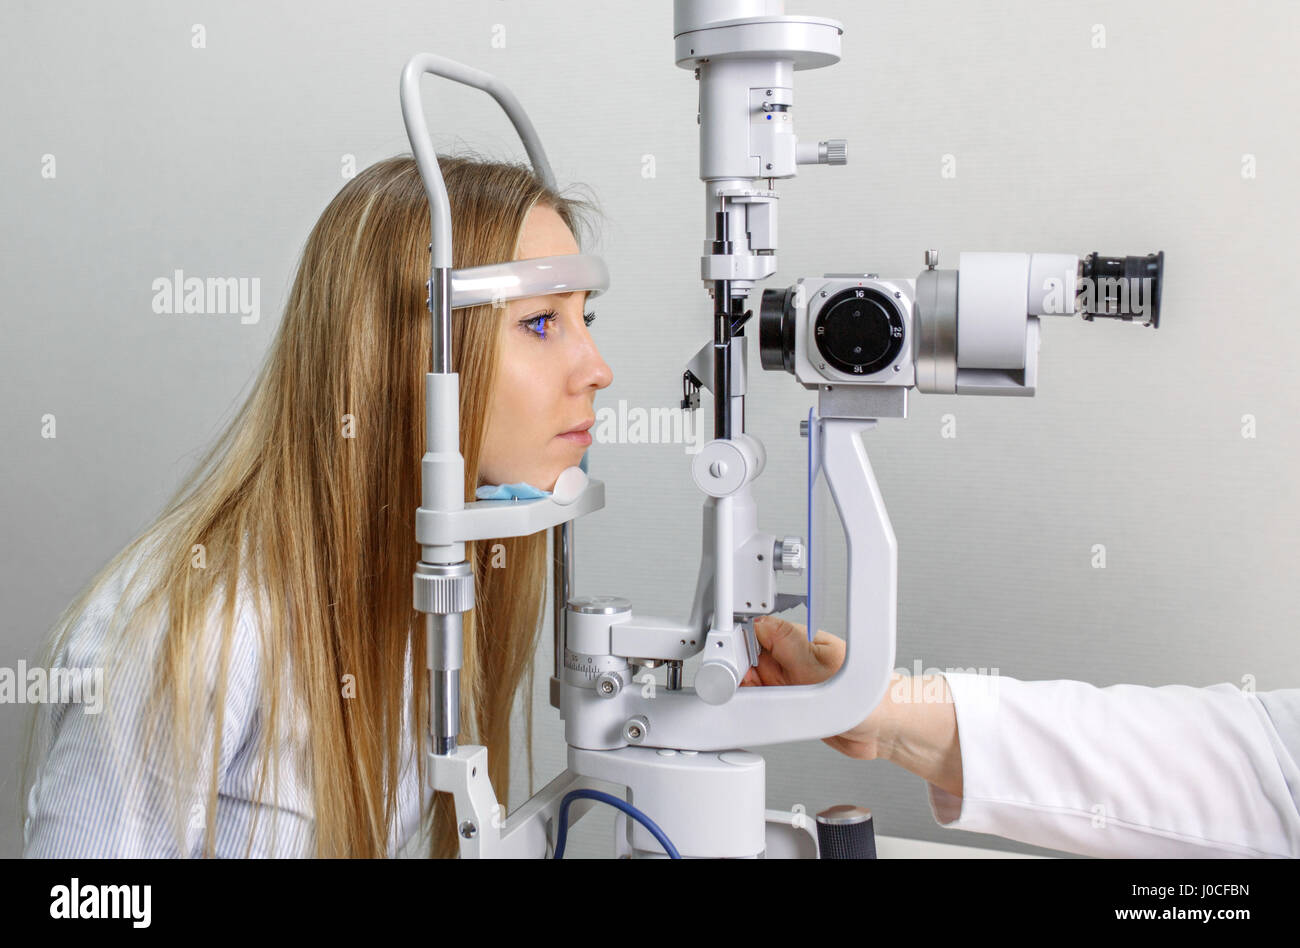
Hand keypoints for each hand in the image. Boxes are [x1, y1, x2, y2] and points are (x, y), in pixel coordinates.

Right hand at [740, 614, 899, 760]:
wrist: (884, 728)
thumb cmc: (869, 695)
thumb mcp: (818, 666)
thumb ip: (786, 643)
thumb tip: (758, 622)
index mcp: (797, 641)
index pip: (754, 635)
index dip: (739, 648)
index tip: (734, 664)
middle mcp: (791, 660)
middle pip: (747, 661)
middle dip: (740, 674)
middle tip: (744, 687)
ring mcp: (789, 683)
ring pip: (752, 685)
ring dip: (749, 694)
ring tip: (759, 701)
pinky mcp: (790, 705)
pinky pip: (764, 705)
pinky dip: (758, 710)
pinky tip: (762, 713)